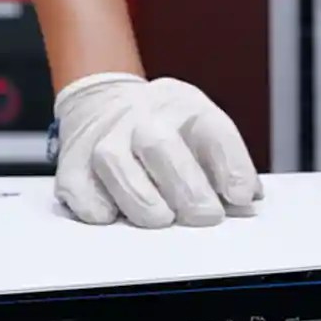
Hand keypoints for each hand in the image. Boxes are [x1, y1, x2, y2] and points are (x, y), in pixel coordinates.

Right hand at [51, 73, 262, 227]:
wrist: (103, 101)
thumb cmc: (163, 127)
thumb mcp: (202, 130)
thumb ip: (226, 166)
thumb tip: (247, 203)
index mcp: (184, 106)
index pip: (212, 130)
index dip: (231, 164)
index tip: (240, 196)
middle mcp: (141, 116)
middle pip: (159, 145)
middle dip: (186, 187)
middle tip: (204, 216)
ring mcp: (104, 137)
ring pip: (114, 162)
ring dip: (141, 198)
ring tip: (161, 219)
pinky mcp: (73, 162)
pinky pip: (79, 185)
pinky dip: (95, 205)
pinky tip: (113, 216)